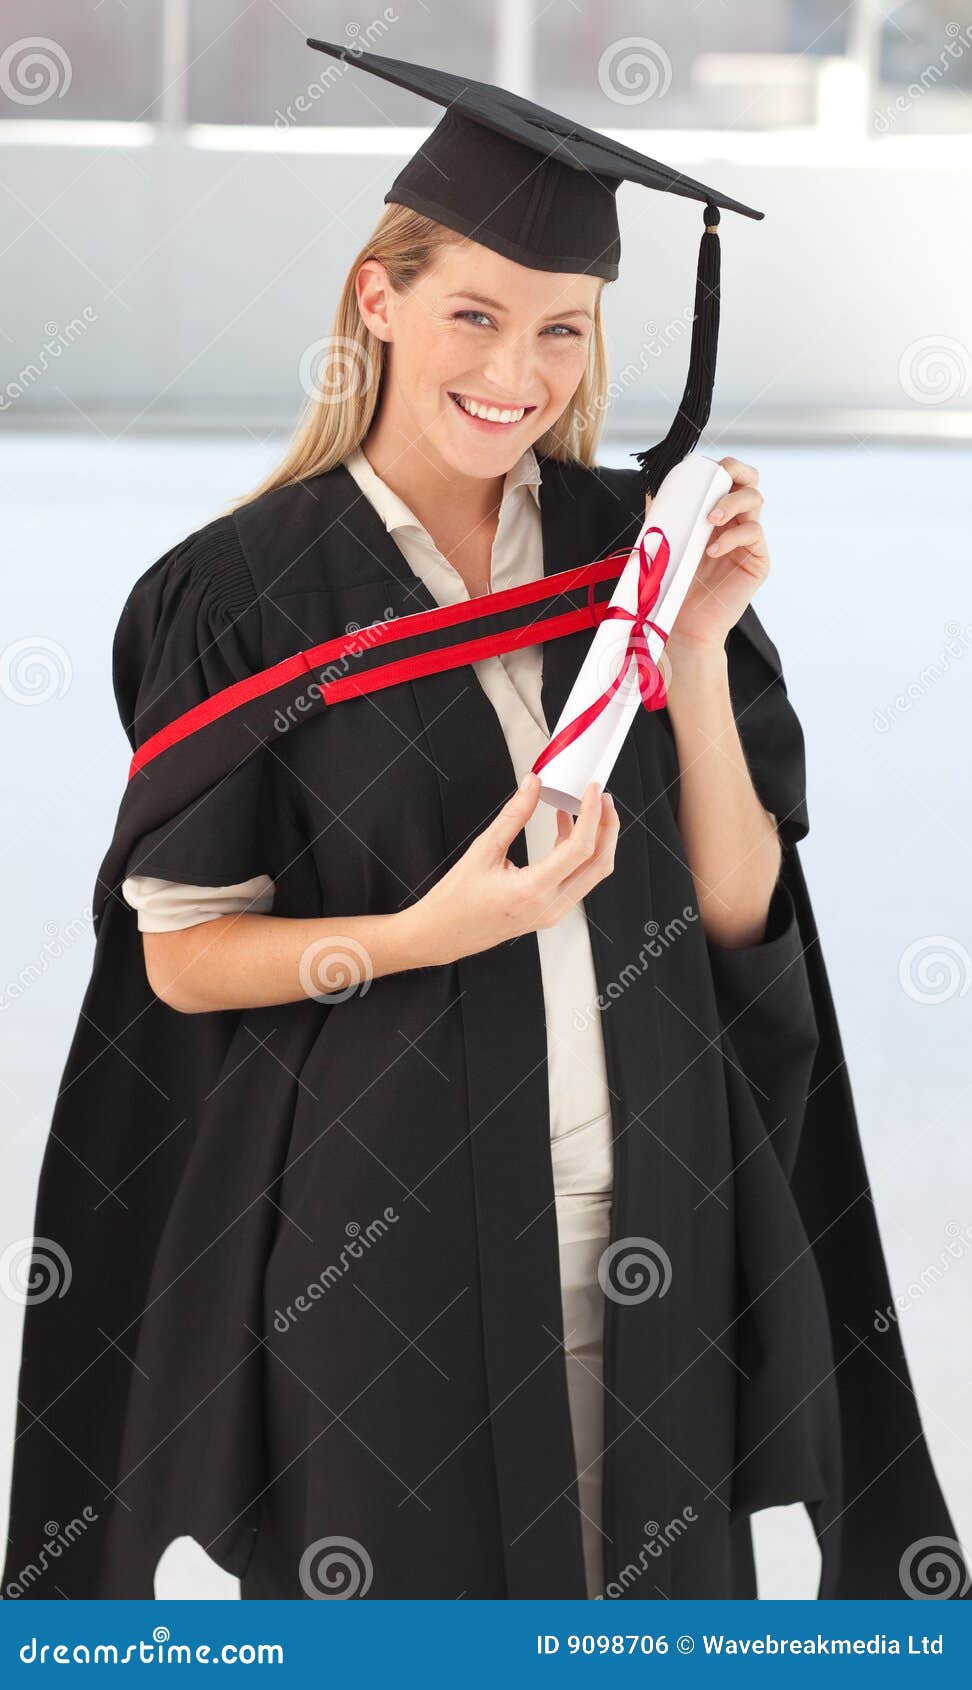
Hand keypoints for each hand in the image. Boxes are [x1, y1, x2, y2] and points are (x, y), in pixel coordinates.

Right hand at [411, 773, 617, 966]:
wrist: (443, 934)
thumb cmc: (456, 900)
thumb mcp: (484, 850)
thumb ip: (513, 815)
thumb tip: (532, 784)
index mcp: (533, 890)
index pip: (580, 849)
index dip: (592, 814)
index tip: (593, 790)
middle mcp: (550, 906)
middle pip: (599, 863)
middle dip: (607, 826)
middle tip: (601, 796)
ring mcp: (553, 912)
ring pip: (592, 874)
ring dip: (596, 840)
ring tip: (585, 807)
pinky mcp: (550, 912)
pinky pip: (577, 880)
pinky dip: (579, 853)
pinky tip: (564, 828)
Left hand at [657, 455, 769, 657]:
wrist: (684, 628)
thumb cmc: (673, 589)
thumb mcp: (665, 547)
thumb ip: (664, 520)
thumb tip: (652, 491)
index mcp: (715, 515)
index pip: (727, 478)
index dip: (718, 467)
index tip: (698, 467)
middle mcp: (735, 522)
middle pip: (749, 480)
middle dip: (736, 469)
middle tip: (719, 474)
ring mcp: (749, 540)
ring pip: (755, 500)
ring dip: (731, 501)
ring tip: (709, 519)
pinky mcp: (758, 561)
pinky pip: (754, 534)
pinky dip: (732, 537)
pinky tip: (712, 550)